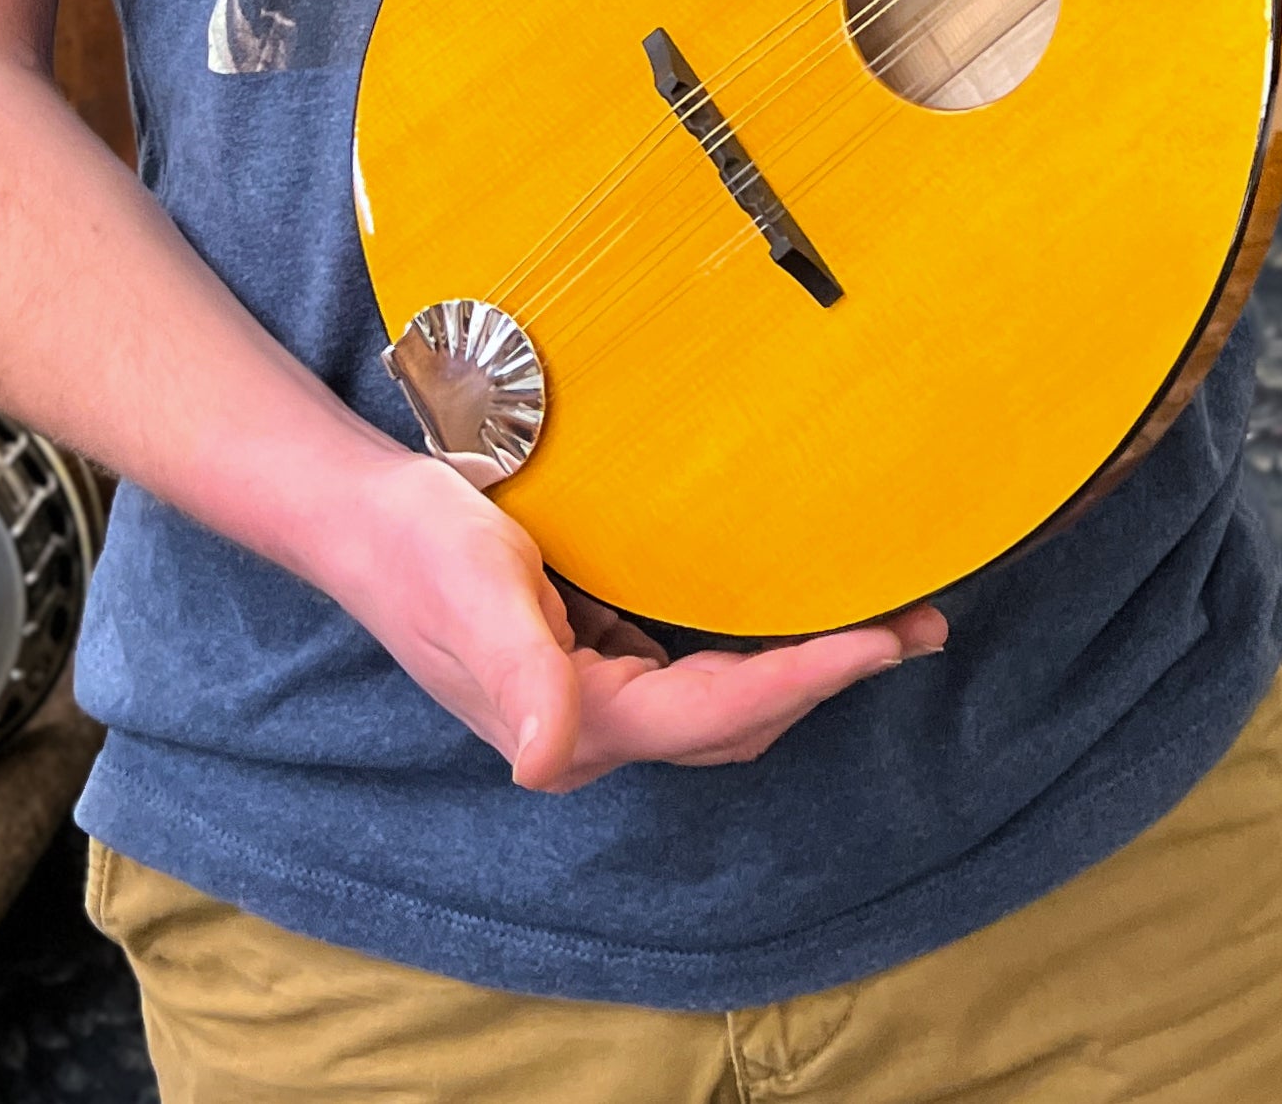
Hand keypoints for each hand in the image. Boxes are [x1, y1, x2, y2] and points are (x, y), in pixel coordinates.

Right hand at [319, 448, 945, 792]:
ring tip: (881, 621)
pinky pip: (692, 673)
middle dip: (830, 677)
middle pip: (739, 721)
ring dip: (800, 668)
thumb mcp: (476, 591)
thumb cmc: (420, 544)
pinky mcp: (587, 662)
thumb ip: (518, 678)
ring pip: (723, 702)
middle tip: (920, 625)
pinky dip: (752, 653)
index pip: (722, 710)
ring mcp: (590, 699)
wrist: (362, 519)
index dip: (812, 677)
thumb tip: (546, 762)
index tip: (887, 642)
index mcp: (576, 721)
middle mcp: (590, 726)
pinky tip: (785, 610)